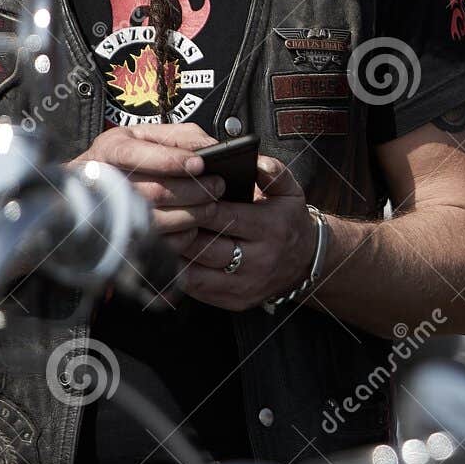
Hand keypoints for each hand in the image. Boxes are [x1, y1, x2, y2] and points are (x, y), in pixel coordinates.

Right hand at [68, 123, 223, 240]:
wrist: (92, 188)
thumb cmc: (128, 158)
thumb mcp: (151, 135)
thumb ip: (182, 136)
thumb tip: (211, 147)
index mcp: (111, 148)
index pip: (136, 154)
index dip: (170, 160)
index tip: (200, 164)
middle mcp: (105, 180)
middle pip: (152, 190)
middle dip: (192, 190)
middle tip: (217, 186)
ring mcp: (109, 212)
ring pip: (154, 219)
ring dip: (190, 214)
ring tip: (210, 206)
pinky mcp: (119, 237)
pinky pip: (153, 243)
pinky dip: (179, 237)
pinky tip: (192, 227)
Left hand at [171, 157, 316, 311]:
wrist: (304, 262)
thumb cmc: (289, 221)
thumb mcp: (291, 191)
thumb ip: (274, 172)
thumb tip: (254, 161)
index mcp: (271, 228)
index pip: (227, 218)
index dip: (200, 207)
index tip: (181, 197)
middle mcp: (259, 260)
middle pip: (206, 248)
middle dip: (180, 232)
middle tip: (159, 218)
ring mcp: (246, 285)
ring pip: (197, 274)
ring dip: (175, 257)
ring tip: (159, 239)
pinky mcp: (235, 302)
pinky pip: (198, 291)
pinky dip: (180, 274)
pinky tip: (170, 258)